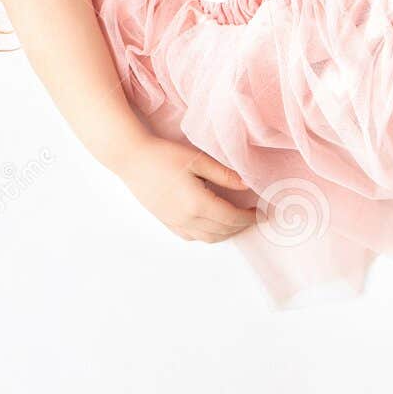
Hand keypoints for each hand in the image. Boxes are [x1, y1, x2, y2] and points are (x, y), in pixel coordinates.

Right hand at [115, 134, 258, 243]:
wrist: (132, 159)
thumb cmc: (163, 155)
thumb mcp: (197, 160)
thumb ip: (224, 175)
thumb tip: (246, 186)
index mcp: (197, 203)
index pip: (232, 218)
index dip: (249, 217)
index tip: (260, 212)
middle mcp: (187, 218)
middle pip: (223, 231)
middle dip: (241, 226)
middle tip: (252, 216)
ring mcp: (175, 222)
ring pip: (208, 238)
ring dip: (226, 233)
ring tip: (236, 221)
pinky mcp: (167, 221)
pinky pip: (192, 237)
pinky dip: (208, 235)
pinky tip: (212, 224)